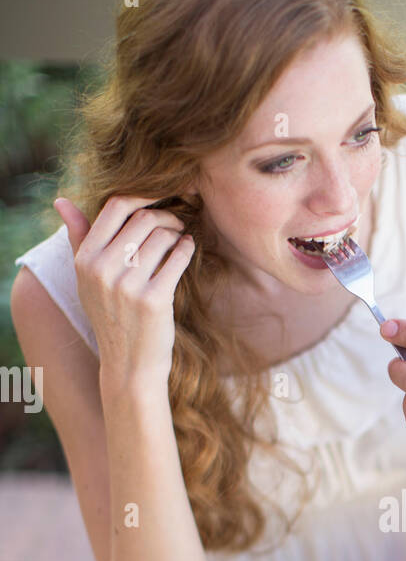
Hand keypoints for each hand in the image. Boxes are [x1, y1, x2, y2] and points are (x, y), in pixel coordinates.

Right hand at [55, 195, 194, 383]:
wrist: (130, 364)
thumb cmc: (111, 315)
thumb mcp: (87, 279)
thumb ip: (78, 238)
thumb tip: (62, 202)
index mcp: (85, 259)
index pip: (115, 206)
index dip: (141, 196)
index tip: (158, 198)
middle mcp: (102, 270)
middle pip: (142, 218)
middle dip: (165, 215)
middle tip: (176, 223)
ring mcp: (127, 285)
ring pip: (162, 236)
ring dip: (177, 232)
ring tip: (180, 238)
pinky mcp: (154, 299)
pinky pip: (178, 258)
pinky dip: (187, 248)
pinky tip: (188, 248)